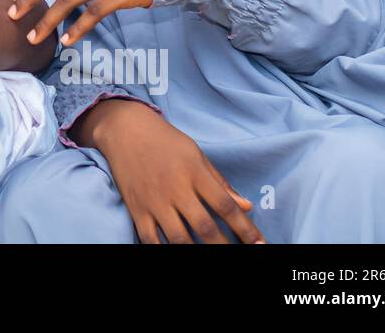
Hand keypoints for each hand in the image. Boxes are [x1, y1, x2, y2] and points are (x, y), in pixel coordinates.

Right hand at [74, 99, 263, 243]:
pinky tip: (177, 252)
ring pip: (179, 239)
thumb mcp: (196, 154)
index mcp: (194, 173)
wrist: (124, 129)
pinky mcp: (136, 208)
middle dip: (225, 246)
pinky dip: (163, 250)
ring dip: (197, 252)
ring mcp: (154, 201)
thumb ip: (220, 182)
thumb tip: (246, 206)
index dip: (245, 229)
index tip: (260, 244)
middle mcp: (175, 189)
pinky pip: (150, 239)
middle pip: (205, 227)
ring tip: (211, 256)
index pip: (225, 206)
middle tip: (240, 256)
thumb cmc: (165, 141)